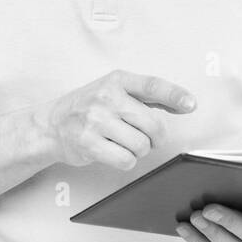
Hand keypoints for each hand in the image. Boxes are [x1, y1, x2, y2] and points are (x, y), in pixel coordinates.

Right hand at [32, 69, 196, 170]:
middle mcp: (106, 97)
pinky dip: (126, 161)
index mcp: (116, 80)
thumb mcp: (113, 90)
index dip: (175, 95)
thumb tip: (184, 103)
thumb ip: (146, 96)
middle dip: (156, 137)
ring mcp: (96, 120)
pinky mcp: (89, 143)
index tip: (191, 105)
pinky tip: (115, 152)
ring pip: (141, 146)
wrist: (51, 125)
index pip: (152, 85)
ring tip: (125, 144)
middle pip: (152, 125)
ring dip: (139, 150)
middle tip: (148, 138)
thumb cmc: (87, 107)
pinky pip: (126, 160)